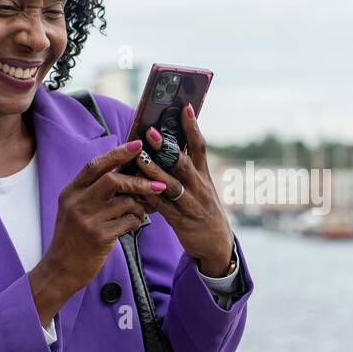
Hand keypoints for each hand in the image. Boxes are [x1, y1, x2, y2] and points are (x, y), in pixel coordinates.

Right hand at [29, 140, 166, 320]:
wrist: (60, 269)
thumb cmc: (72, 238)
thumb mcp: (74, 209)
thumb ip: (92, 191)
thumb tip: (124, 172)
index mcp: (71, 191)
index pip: (95, 165)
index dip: (118, 153)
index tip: (138, 145)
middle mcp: (77, 203)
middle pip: (113, 179)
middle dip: (138, 180)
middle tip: (157, 184)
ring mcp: (88, 220)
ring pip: (126, 202)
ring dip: (140, 206)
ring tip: (140, 212)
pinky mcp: (100, 237)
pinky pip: (129, 222)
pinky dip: (136, 222)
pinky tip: (132, 225)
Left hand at [131, 104, 234, 275]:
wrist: (218, 245)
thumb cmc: (203, 209)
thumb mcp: (201, 186)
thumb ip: (187, 168)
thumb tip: (169, 144)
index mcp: (204, 175)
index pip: (199, 146)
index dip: (192, 127)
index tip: (185, 107)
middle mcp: (199, 186)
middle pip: (183, 162)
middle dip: (166, 146)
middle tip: (151, 131)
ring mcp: (190, 204)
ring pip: (171, 184)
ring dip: (154, 170)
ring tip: (140, 158)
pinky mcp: (181, 221)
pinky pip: (162, 207)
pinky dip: (148, 197)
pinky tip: (134, 188)